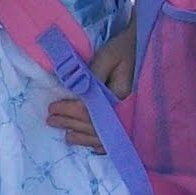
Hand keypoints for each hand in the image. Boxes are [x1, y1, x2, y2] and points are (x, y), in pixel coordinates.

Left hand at [46, 21, 135, 150]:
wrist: (144, 48)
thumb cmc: (124, 50)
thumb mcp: (107, 57)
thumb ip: (93, 75)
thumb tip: (76, 92)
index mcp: (119, 96)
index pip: (89, 110)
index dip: (69, 111)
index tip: (53, 108)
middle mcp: (125, 111)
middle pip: (93, 125)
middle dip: (70, 123)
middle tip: (51, 120)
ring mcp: (128, 117)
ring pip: (102, 135)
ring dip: (82, 137)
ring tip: (66, 136)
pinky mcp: (129, 117)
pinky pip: (115, 138)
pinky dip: (102, 145)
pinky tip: (91, 146)